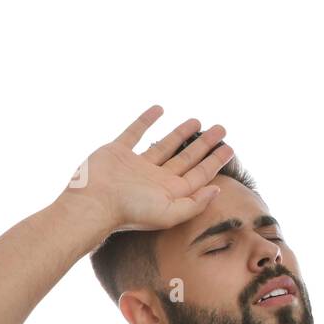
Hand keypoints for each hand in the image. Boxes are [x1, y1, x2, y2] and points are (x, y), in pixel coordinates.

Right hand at [64, 104, 234, 232]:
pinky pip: (134, 132)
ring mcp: (137, 165)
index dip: (216, 161)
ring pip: (165, 145)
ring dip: (181, 133)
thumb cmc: (130, 212)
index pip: (200, 174)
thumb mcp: (169, 214)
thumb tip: (217, 190)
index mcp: (170, 192)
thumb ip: (195, 203)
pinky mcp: (117, 152)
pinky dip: (146, 121)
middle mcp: (156, 178)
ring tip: (197, 121)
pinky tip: (159, 110)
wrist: (93, 203)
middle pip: (187, 158)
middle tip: (222, 129)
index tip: (230, 147)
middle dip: (205, 144)